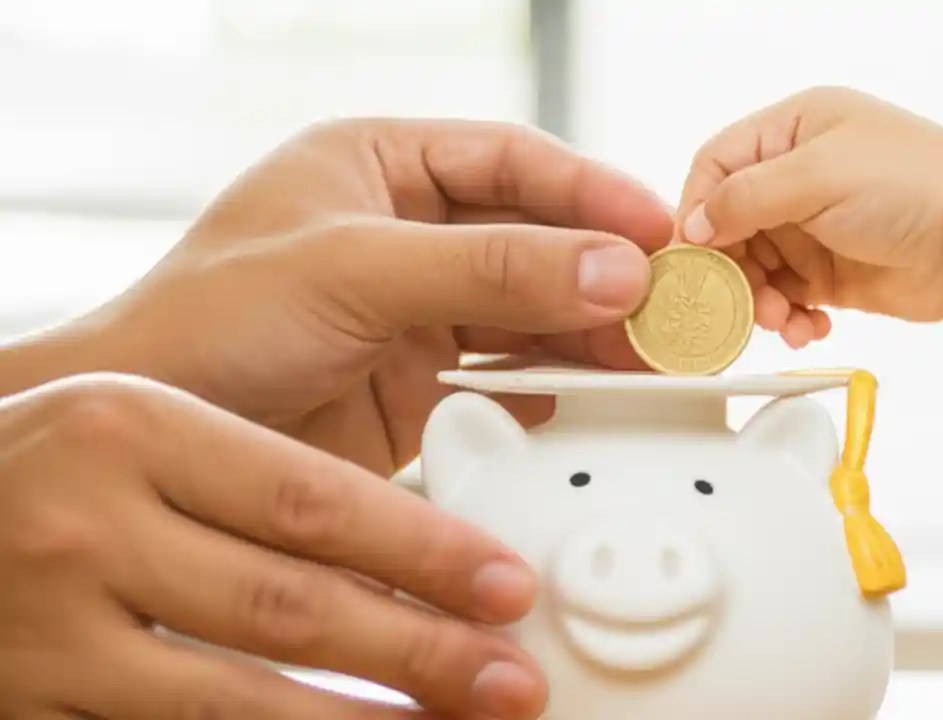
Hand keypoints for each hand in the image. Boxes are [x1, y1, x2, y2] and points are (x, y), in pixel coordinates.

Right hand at [0, 373, 546, 718]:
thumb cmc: (52, 461)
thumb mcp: (144, 425)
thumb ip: (264, 470)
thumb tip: (420, 539)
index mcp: (129, 428)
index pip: (309, 500)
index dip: (423, 551)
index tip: (506, 586)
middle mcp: (83, 528)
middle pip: (289, 605)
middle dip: (419, 652)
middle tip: (510, 679)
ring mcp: (46, 633)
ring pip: (235, 701)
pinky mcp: (28, 712)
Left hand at [52, 119, 672, 473]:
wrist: (157, 450)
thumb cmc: (209, 322)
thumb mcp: (354, 268)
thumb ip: (488, 266)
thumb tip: (616, 265)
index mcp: (379, 165)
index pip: (510, 160)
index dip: (591, 190)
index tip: (660, 227)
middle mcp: (404, 235)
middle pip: (534, 239)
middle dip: (603, 271)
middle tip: (671, 304)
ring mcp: (413, 312)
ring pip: (528, 310)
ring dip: (589, 332)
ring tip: (647, 356)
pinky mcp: (417, 386)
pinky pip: (507, 375)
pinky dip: (551, 387)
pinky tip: (586, 398)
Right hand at [674, 86, 942, 346]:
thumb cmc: (921, 188)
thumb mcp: (819, 175)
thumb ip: (746, 197)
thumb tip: (695, 224)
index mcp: (797, 128)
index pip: (718, 164)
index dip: (698, 209)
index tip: (693, 253)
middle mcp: (802, 174)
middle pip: (730, 223)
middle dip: (730, 266)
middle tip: (734, 298)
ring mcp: (817, 225)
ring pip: (755, 268)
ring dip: (758, 300)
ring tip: (779, 319)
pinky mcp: (833, 272)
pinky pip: (787, 298)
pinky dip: (788, 317)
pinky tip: (806, 327)